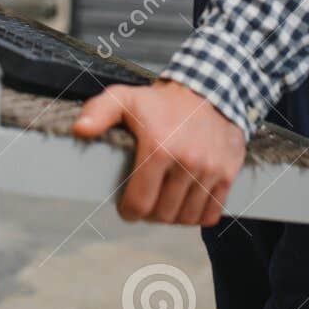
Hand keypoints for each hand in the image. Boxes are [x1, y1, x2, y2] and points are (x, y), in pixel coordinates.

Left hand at [73, 79, 245, 225]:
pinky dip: (197, 215)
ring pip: (187, 218)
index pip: (140, 203)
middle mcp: (187, 161)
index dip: (129, 211)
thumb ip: (98, 113)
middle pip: (163, 214)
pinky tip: (187, 202)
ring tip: (165, 202)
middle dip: (150, 214)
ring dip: (173, 217)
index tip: (127, 207)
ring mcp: (210, 169)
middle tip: (146, 202)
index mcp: (158, 147)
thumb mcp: (125, 98)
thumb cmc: (161, 102)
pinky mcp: (228, 174)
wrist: (210, 91)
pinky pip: (211, 213)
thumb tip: (80, 131)